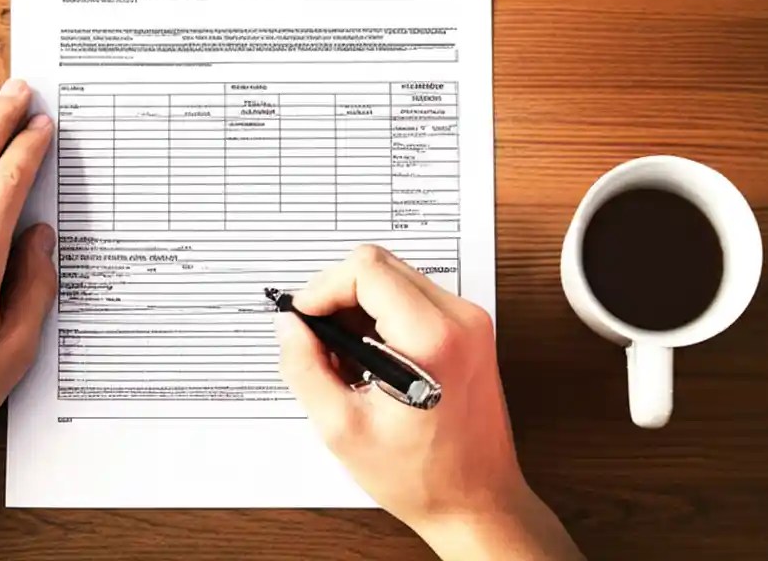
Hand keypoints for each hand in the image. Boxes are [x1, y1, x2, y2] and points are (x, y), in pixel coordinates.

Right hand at [276, 245, 582, 560]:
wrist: (477, 501)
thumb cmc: (423, 477)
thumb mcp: (342, 428)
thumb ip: (305, 368)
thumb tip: (290, 327)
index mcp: (433, 338)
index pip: (366, 269)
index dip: (323, 289)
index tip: (305, 320)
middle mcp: (460, 320)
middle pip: (378, 265)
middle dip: (337, 297)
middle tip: (320, 343)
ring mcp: (470, 322)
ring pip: (393, 278)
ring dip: (358, 309)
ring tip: (346, 361)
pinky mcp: (469, 331)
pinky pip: (412, 298)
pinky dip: (380, 319)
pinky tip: (370, 362)